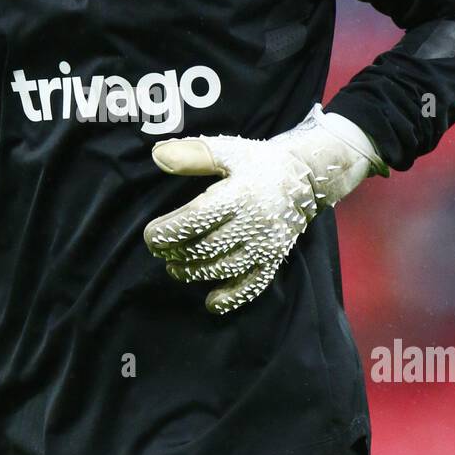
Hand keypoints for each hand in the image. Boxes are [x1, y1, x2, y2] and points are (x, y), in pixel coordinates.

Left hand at [143, 103, 387, 315]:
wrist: (304, 178)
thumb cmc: (259, 163)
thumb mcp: (229, 151)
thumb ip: (194, 155)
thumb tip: (157, 155)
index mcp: (239, 195)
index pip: (197, 218)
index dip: (169, 231)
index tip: (150, 235)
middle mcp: (254, 223)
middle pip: (206, 247)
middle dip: (176, 252)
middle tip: (159, 250)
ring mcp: (266, 245)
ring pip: (223, 268)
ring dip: (193, 272)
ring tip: (174, 268)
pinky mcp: (275, 259)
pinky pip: (253, 285)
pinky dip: (232, 298)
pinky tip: (211, 303)